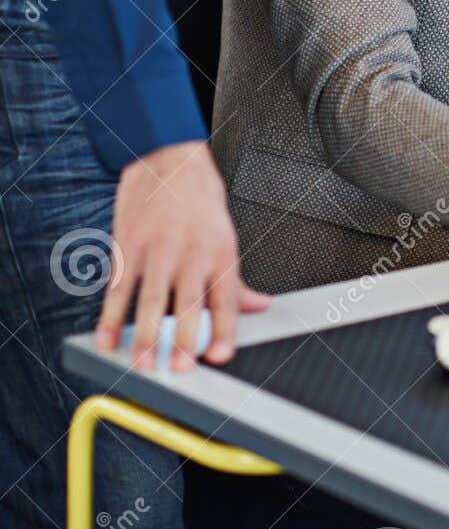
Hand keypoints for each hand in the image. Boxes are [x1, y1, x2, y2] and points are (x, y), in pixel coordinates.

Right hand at [95, 140, 269, 371]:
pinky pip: (118, 288)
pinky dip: (110, 318)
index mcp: (220, 251)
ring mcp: (157, 248)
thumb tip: (259, 306)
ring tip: (143, 364)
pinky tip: (107, 340)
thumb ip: (236, 278)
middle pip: (189, 302)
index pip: (226, 298)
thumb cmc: (199, 200)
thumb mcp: (226, 234)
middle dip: (184, 339)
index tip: (220, 357)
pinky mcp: (128, 246)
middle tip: (179, 369)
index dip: (224, 330)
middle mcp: (190, 251)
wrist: (167, 158)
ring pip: (151, 300)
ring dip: (146, 336)